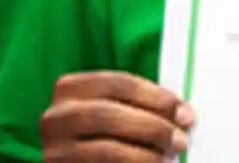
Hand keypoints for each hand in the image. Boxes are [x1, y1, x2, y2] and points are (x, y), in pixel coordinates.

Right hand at [41, 71, 196, 161]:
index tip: (183, 112)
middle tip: (181, 139)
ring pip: (106, 149)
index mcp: (70, 89)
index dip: (156, 97)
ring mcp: (55, 149)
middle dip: (153, 126)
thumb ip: (136, 107)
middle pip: (110, 114)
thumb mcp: (114, 113)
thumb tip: (181, 114)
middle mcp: (56, 117)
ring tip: (169, 158)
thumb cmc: (100, 137)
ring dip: (146, 154)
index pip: (118, 83)